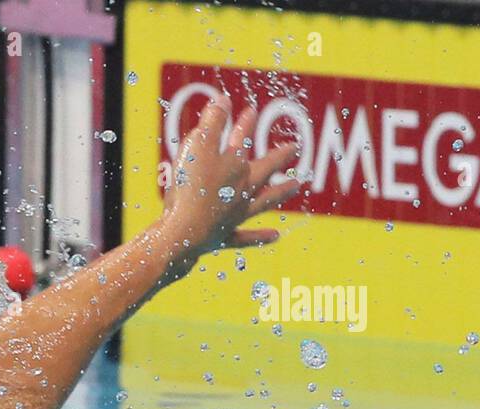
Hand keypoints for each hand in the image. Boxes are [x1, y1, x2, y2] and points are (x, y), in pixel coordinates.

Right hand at [158, 93, 300, 265]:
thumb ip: (211, 123)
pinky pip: (246, 236)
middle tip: (295, 149)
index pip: (243, 139)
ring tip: (297, 185)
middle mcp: (242, 190)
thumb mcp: (198, 147)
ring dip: (281, 192)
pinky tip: (276, 236)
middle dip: (279, 157)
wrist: (182, 233)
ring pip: (265, 201)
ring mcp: (235, 215)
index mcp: (236, 167)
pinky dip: (260, 236)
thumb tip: (223, 100)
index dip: (245, 123)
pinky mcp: (223, 237)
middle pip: (266, 170)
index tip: (251, 111)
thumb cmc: (190, 188)